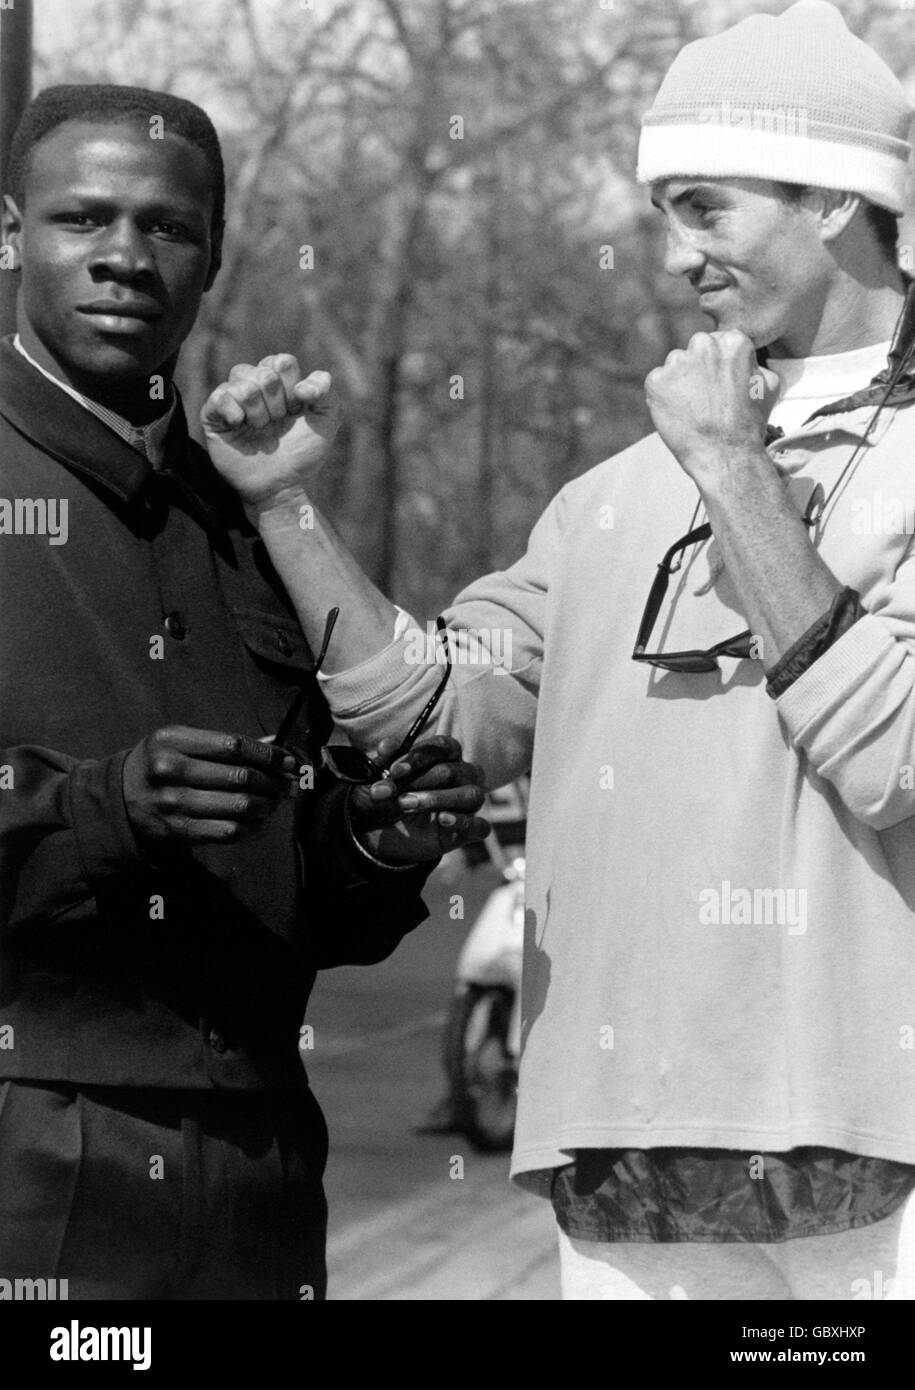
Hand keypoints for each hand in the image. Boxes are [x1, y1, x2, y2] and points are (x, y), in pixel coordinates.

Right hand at [123, 726, 296, 847]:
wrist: (117, 798)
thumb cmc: (158, 763)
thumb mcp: (178, 741)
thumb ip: (220, 744)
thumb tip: (273, 750)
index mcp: (172, 741)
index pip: (234, 746)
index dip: (268, 754)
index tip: (288, 761)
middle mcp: (172, 771)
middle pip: (240, 776)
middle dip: (274, 781)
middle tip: (289, 784)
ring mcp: (175, 803)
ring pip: (239, 806)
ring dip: (268, 804)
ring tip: (277, 801)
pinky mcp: (180, 831)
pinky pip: (229, 831)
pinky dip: (252, 826)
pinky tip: (260, 820)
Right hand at [201, 354, 340, 509]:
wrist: (281, 486)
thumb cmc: (302, 453)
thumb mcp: (327, 421)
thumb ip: (327, 391)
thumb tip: (302, 385)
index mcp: (280, 383)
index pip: (282, 361)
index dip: (292, 387)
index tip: (297, 411)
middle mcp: (255, 386)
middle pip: (263, 371)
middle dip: (276, 402)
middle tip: (276, 424)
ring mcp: (233, 400)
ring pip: (240, 380)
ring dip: (257, 410)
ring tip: (259, 429)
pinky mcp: (213, 415)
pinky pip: (219, 396)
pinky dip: (232, 411)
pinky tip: (239, 425)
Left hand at [348, 735, 489, 863]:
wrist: (377, 833)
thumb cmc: (384, 797)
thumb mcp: (377, 778)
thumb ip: (383, 761)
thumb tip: (386, 747)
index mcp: (444, 757)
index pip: (445, 746)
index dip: (421, 756)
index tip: (395, 770)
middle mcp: (461, 778)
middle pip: (453, 771)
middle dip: (418, 780)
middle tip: (390, 793)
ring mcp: (465, 806)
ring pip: (472, 795)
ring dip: (437, 798)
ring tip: (406, 805)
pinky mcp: (466, 833)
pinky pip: (480, 826)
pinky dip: (463, 822)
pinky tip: (441, 820)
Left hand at [644, 329, 778, 482]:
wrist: (726, 455)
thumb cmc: (750, 424)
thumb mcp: (769, 387)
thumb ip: (755, 365)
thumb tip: (747, 362)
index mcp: (732, 341)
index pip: (719, 343)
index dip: (720, 366)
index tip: (722, 385)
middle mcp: (703, 345)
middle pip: (696, 349)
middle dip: (700, 367)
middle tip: (707, 397)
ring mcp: (677, 362)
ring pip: (676, 364)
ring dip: (681, 380)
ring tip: (693, 409)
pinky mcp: (656, 381)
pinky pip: (658, 383)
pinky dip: (663, 397)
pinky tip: (678, 414)